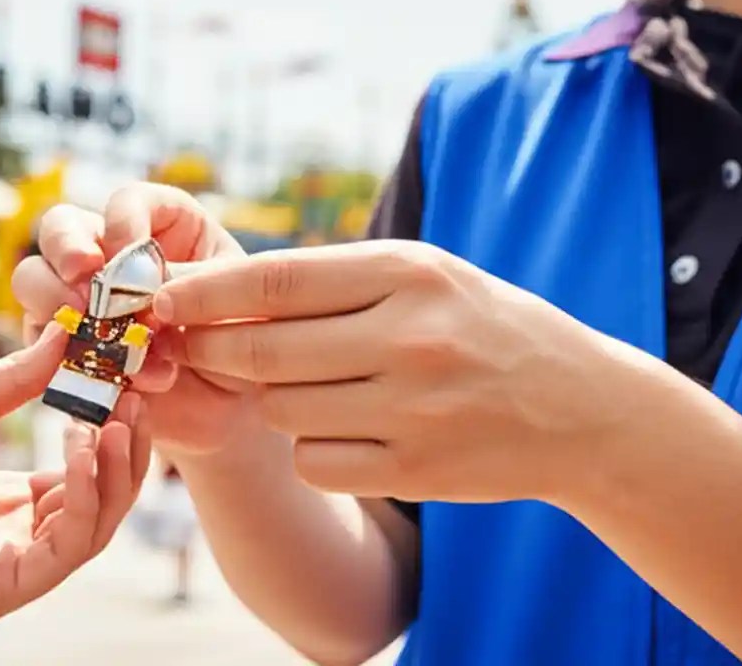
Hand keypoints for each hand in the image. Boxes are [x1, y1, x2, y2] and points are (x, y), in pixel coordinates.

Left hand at [0, 324, 149, 621]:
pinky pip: (67, 547)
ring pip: (95, 526)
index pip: (83, 474)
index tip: (130, 384)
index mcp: (6, 501)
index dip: (112, 432)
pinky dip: (85, 498)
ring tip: (114, 421)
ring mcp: (13, 568)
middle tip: (138, 398)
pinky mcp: (2, 589)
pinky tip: (82, 450)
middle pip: (102, 501)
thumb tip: (64, 333)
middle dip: (128, 451)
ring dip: (115, 472)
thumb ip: (12, 380)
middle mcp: (16, 537)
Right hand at [11, 182, 254, 453]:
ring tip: (113, 348)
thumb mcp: (232, 303)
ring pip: (32, 281)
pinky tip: (111, 385)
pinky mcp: (61, 346)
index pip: (126, 202)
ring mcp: (76, 298)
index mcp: (158, 225)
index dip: (122, 221)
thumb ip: (191, 286)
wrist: (229, 402)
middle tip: (86, 286)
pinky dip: (68, 363)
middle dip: (66, 252)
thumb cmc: (239, 337)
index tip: (129, 250)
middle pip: (58, 227)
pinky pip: (39, 347)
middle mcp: (106, 253)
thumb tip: (145, 289)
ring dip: (65, 311)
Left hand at [152, 240, 659, 502]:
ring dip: (274, 399)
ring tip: (317, 386)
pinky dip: (313, 449)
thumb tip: (219, 290)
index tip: (159, 298)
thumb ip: (333, 281)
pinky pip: (313, 462)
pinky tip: (352, 431)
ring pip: (280, 410)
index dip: (203, 292)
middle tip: (197, 346)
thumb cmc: (485, 329)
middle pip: (261, 349)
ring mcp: (413, 408)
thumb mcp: (425, 278)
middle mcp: (409, 336)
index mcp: (408, 272)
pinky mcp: (414, 470)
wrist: (582, 409)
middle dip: (214, 349)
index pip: (275, 280)